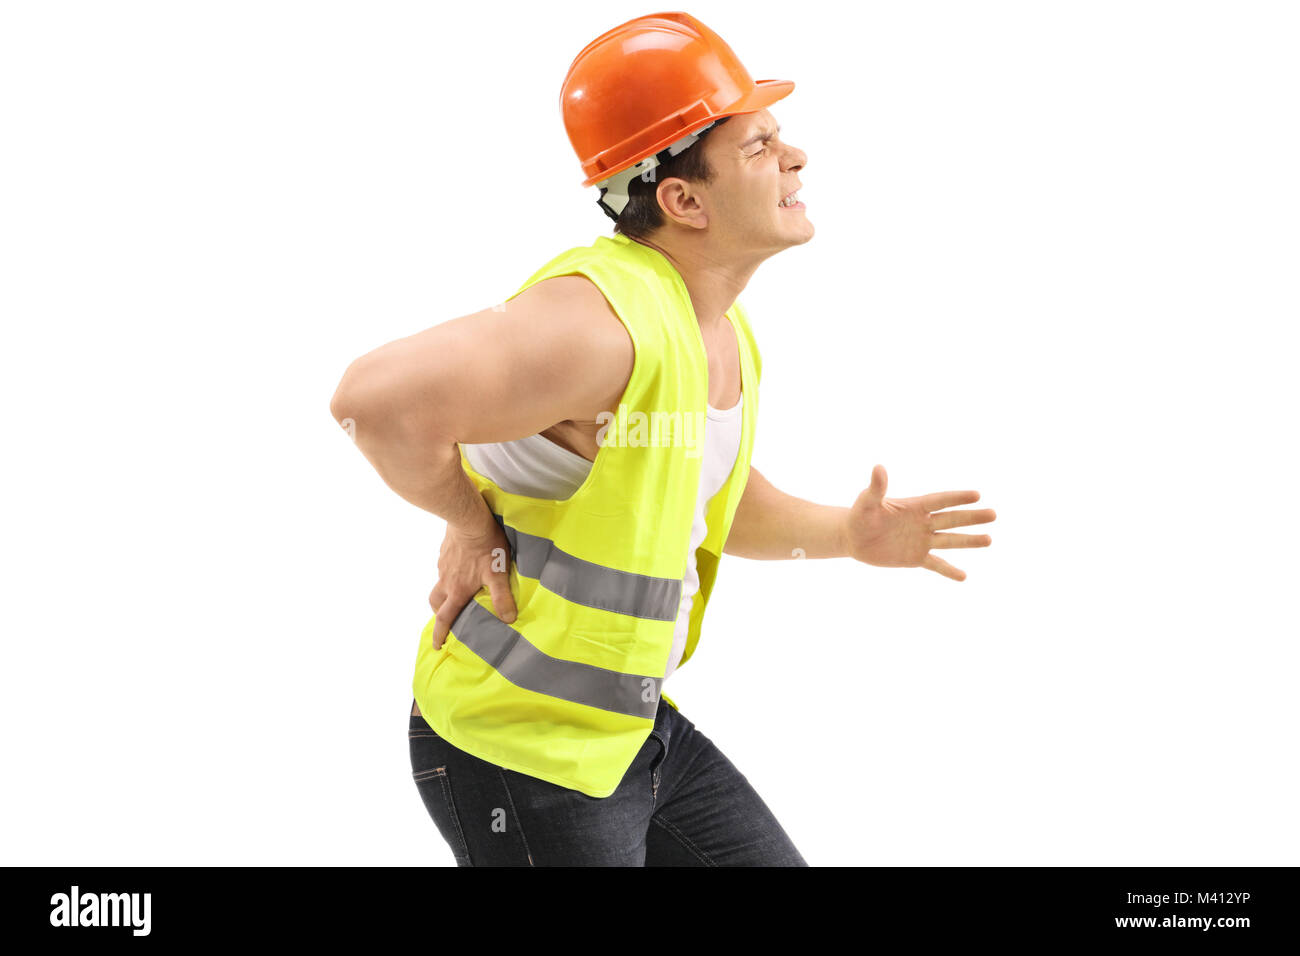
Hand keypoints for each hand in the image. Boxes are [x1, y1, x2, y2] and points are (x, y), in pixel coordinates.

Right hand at [428, 507, 517, 648]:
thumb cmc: (486, 547)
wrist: (469, 519)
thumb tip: (508, 619)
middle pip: (435, 603)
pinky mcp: (445, 551)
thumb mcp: (498, 574)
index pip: (444, 618)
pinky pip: (443, 568)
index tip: (436, 645)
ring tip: (454, 593)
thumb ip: (502, 597)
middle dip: (438, 614)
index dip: (439, 634)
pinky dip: (448, 574)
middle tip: (445, 619)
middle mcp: (446, 580)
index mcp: (457, 590)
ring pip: (438, 584)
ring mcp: (443, 565)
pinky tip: (461, 567)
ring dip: (443, 593)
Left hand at [842, 465, 995, 581]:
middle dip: (971, 517)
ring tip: (989, 540)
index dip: (957, 498)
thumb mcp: (867, 502)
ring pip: (949, 540)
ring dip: (968, 541)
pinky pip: (936, 564)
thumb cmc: (859, 516)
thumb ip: (876, 488)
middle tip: (993, 514)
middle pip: (951, 519)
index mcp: (914, 506)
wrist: (854, 538)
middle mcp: (922, 522)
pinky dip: (949, 571)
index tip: (976, 495)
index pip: (939, 501)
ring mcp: (921, 540)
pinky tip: (964, 577)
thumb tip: (878, 468)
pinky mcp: (916, 558)